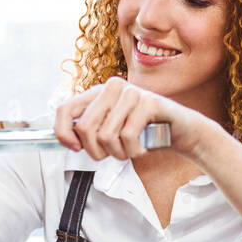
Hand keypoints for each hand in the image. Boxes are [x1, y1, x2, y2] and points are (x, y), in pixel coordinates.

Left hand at [52, 76, 213, 162]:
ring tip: (131, 148)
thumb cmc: (142, 132)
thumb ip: (89, 131)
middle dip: (96, 151)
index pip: (65, 109)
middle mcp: (112, 87)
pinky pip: (127, 137)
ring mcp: (131, 92)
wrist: (179, 130)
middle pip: (84, 128)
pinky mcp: (148, 102)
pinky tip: (143, 146)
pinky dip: (134, 151)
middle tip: (112, 153)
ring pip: (106, 136)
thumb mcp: (110, 130)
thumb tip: (66, 139)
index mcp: (98, 92)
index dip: (63, 133)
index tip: (75, 148)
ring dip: (119, 153)